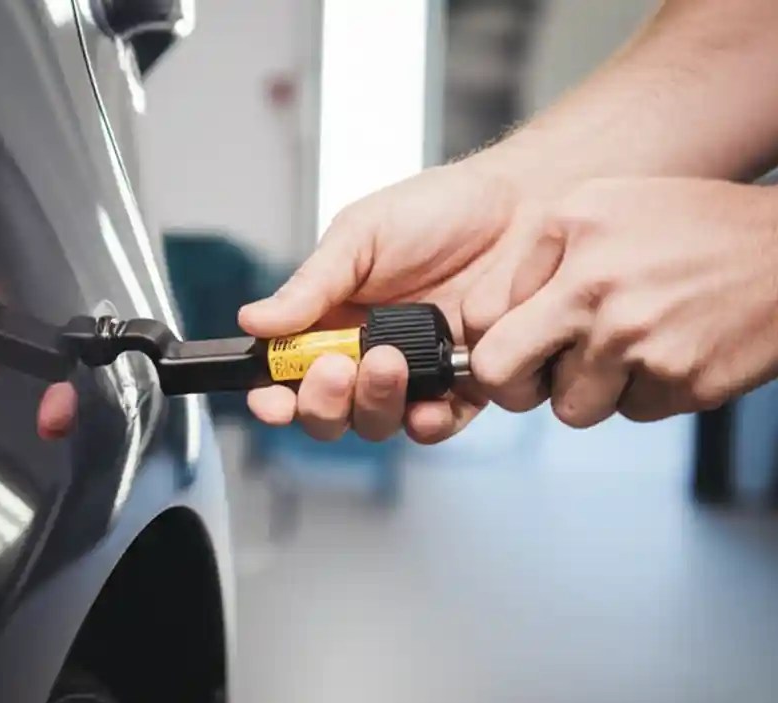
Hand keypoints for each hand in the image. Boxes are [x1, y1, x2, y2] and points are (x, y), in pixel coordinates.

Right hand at [239, 160, 535, 442]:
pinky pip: (438, 423)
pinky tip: (426, 406)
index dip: (274, 396)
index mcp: (332, 320)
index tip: (270, 397)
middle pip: (329, 412)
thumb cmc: (440, 208)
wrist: (523, 204)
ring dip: (372, 404)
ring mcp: (415, 375)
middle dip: (323, 402)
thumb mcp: (360, 234)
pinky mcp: (466, 386)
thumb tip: (254, 321)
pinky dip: (427, 423)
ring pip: (377, 422)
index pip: (289, 375)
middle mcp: (367, 354)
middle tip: (335, 367)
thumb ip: (310, 285)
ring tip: (386, 362)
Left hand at [468, 177, 777, 425]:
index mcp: (570, 230)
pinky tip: (673, 350)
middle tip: (535, 379)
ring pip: (570, 407)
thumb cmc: (699, 230)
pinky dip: (648, 391)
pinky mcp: (678, 380)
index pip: (480, 315)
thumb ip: (541, 258)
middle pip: (499, 374)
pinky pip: (631, 411)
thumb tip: (486, 322)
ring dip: (593, 390)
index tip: (509, 344)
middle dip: (514, 386)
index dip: (491, 338)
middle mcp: (593, 284)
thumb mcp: (605, 208)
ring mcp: (635, 337)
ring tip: (631, 347)